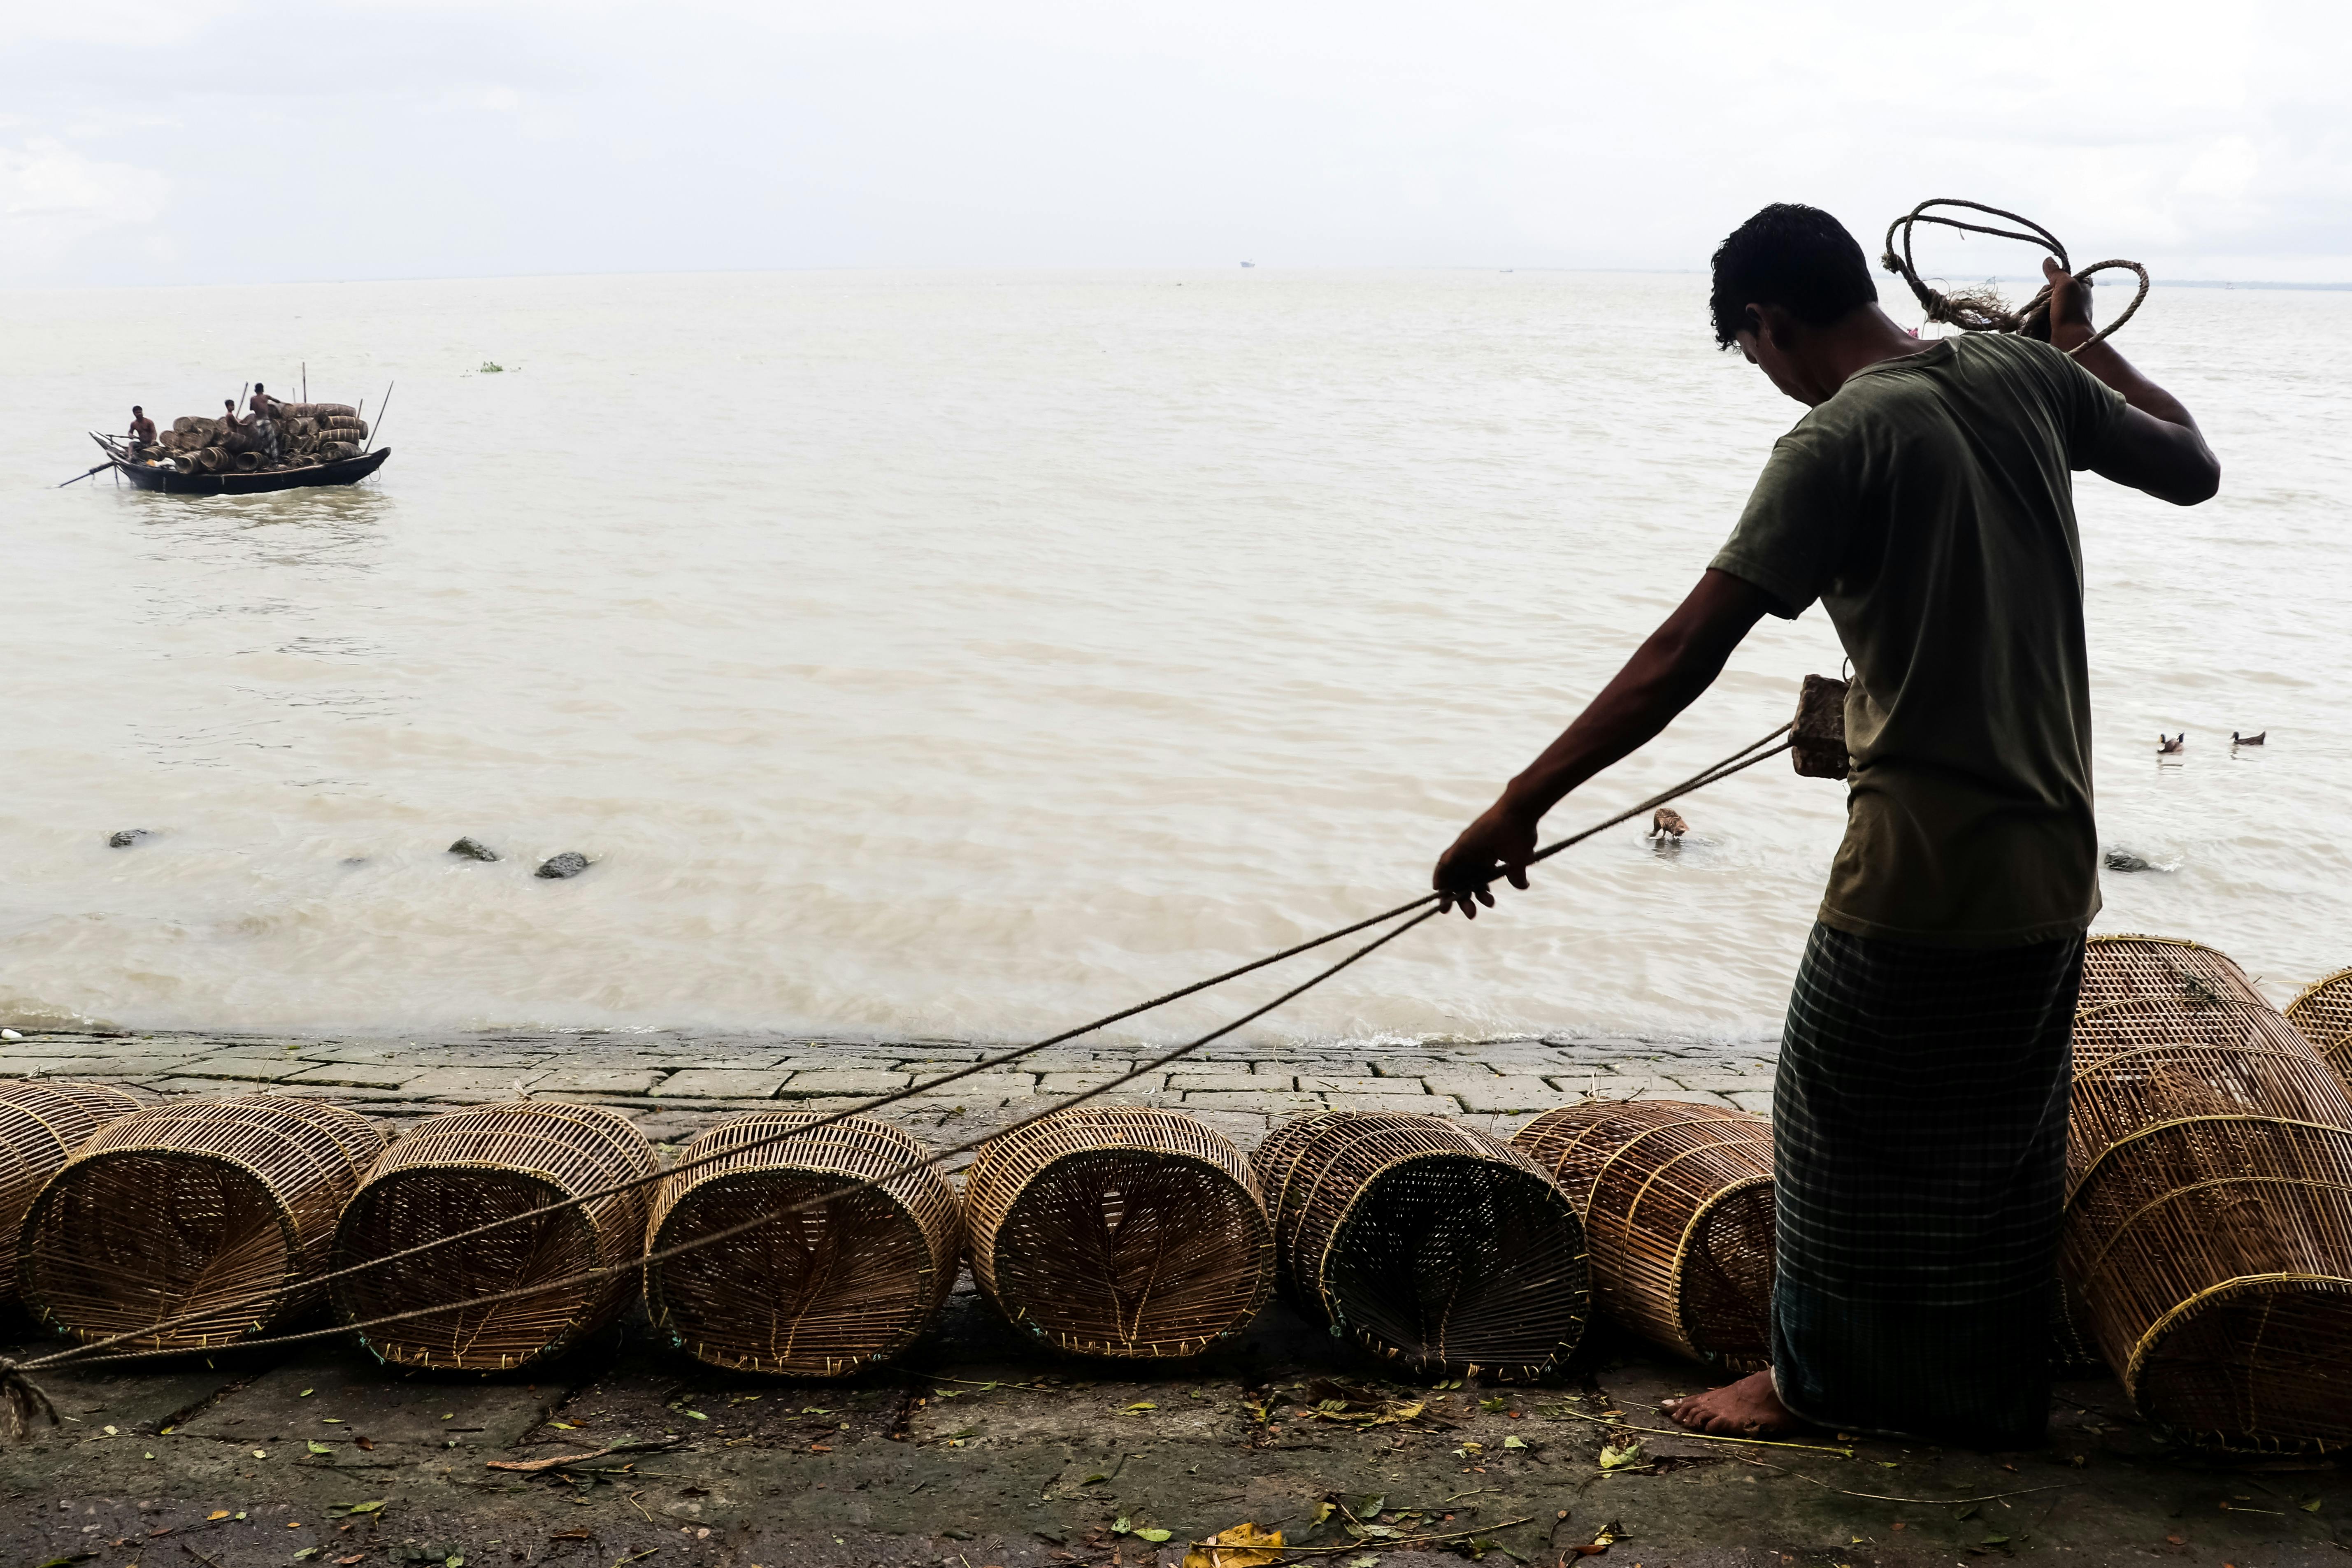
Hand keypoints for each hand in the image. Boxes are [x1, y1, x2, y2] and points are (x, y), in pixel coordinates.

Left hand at [1433, 798, 1537, 918]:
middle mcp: (1475, 855)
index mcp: (1488, 859)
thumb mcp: (1519, 860)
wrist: (1519, 813)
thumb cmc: (1521, 832)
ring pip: (1453, 874)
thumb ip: (1516, 874)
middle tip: (1470, 915)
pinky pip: (1445, 862)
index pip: (1478, 881)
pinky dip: (1440, 875)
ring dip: (1449, 892)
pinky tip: (1437, 888)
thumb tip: (1523, 886)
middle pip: (1465, 881)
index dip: (1476, 895)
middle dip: (1464, 899)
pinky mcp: (1462, 845)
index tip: (1477, 909)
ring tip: (1446, 908)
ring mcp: (1467, 850)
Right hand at [2035, 256, 2093, 349]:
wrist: (2068, 340)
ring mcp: (2063, 314)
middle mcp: (2073, 300)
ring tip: (2044, 319)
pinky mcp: (2054, 326)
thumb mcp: (2065, 285)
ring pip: (2041, 306)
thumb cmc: (2070, 311)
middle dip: (2042, 299)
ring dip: (2038, 312)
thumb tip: (2048, 259)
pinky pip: (2038, 319)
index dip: (2053, 284)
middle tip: (2048, 306)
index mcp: (2081, 287)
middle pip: (2047, 292)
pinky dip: (2036, 321)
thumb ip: (2056, 272)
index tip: (2053, 289)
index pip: (2059, 279)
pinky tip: (2039, 326)